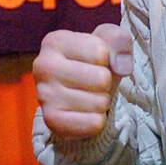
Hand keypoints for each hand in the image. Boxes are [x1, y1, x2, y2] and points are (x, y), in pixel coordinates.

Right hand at [32, 23, 130, 139]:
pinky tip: (84, 112)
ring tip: (88, 95)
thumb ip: (119, 40)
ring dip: (101, 101)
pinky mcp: (52, 120)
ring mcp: (44, 95)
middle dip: (106, 82)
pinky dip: (96, 121)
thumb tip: (122, 67)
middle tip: (93, 82)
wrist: (78, 93)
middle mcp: (43, 66)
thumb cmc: (93, 63)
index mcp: (54, 41)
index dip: (107, 59)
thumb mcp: (108, 41)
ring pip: (99, 103)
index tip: (95, 61)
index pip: (101, 52)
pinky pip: (93, 124)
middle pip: (101, 79)